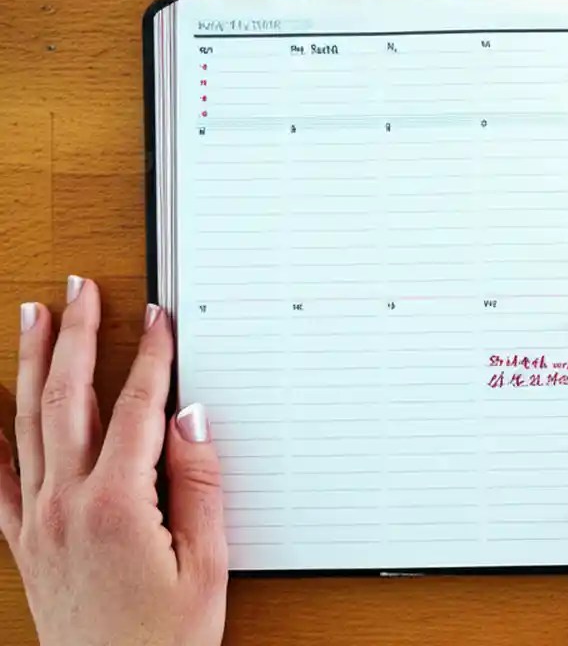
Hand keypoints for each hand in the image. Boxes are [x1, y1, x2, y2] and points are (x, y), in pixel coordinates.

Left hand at [1, 276, 226, 645]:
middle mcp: (65, 505)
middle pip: (68, 400)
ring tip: (35, 319)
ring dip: (33, 365)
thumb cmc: (165, 640)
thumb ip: (199, 484)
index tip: (159, 318)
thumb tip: (191, 418)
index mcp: (116, 506)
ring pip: (27, 424)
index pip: (137, 409)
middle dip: (77, 337)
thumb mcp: (207, 564)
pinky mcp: (24, 542)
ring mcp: (37, 522)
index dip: (152, 356)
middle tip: (81, 291)